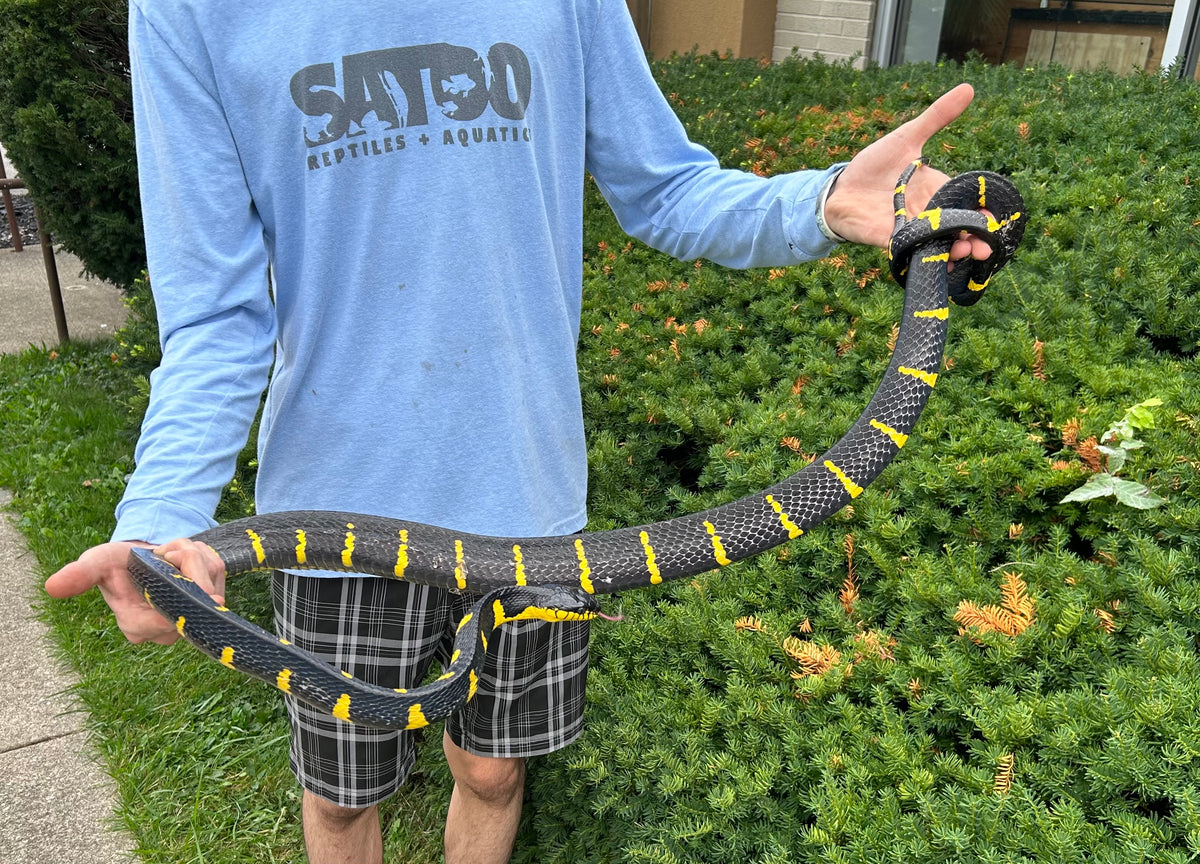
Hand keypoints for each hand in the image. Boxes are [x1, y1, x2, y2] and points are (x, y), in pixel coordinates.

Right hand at [45, 538, 225, 644]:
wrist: (145, 558)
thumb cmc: (119, 564)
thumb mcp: (98, 563)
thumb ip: (81, 574)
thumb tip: (52, 587)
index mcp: (136, 627)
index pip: (160, 623)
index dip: (171, 593)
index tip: (168, 563)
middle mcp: (166, 632)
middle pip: (192, 599)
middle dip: (185, 562)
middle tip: (167, 548)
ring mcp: (191, 619)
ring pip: (209, 584)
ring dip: (194, 557)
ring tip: (172, 552)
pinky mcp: (212, 604)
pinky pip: (219, 577)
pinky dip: (207, 558)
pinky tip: (189, 557)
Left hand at [823, 83, 992, 262]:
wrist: (840, 186)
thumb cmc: (874, 165)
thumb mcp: (907, 137)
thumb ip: (936, 116)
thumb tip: (968, 88)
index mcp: (936, 190)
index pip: (965, 203)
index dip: (980, 212)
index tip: (992, 217)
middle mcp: (926, 212)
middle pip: (955, 228)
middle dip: (972, 239)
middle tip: (985, 246)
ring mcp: (908, 228)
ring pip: (936, 244)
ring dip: (951, 251)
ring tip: (963, 252)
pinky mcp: (887, 239)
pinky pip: (909, 251)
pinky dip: (922, 257)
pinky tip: (935, 263)